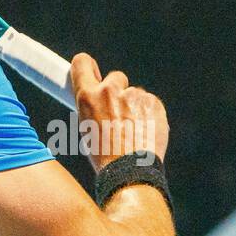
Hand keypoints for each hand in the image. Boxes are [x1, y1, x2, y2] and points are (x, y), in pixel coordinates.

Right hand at [69, 53, 168, 173]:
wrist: (130, 172)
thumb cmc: (105, 157)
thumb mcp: (86, 130)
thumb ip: (92, 108)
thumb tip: (97, 101)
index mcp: (87, 97)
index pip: (82, 63)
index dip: (87, 66)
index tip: (93, 71)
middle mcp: (109, 91)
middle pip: (116, 77)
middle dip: (118, 91)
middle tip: (118, 114)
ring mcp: (134, 95)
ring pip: (135, 94)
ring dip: (134, 107)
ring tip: (133, 132)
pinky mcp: (153, 102)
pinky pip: (150, 104)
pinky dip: (149, 115)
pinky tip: (145, 132)